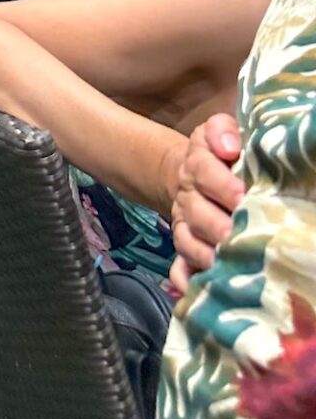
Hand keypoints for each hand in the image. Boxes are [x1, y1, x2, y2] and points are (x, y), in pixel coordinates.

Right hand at [166, 112, 243, 293]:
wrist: (187, 174)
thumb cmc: (218, 155)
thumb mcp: (217, 131)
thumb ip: (223, 131)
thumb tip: (230, 148)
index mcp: (197, 162)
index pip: (204, 170)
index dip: (221, 184)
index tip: (241, 196)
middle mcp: (187, 195)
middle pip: (196, 211)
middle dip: (216, 225)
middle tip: (234, 236)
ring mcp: (184, 223)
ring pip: (187, 240)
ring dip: (204, 254)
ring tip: (223, 264)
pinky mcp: (185, 246)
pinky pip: (178, 264)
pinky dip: (184, 278)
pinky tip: (194, 288)